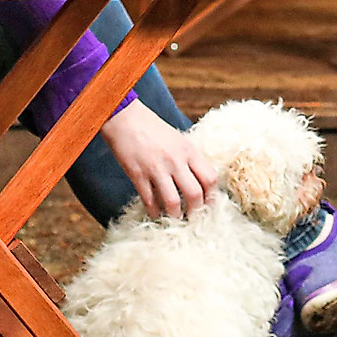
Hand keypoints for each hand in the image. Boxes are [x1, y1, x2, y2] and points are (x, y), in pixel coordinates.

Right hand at [100, 99, 218, 218]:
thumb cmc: (152, 127)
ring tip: (174, 219)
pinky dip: (153, 211)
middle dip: (196, 212)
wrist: (125, 117)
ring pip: (173, 202)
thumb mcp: (178, 139)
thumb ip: (189, 159)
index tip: (208, 205)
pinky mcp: (138, 174)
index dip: (212, 196)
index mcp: (188, 151)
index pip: (210, 179)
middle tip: (193, 218)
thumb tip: (199, 181)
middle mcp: (175, 161)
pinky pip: (149, 200)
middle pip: (195, 195)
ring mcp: (156, 168)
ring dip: (175, 216)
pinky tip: (154, 213)